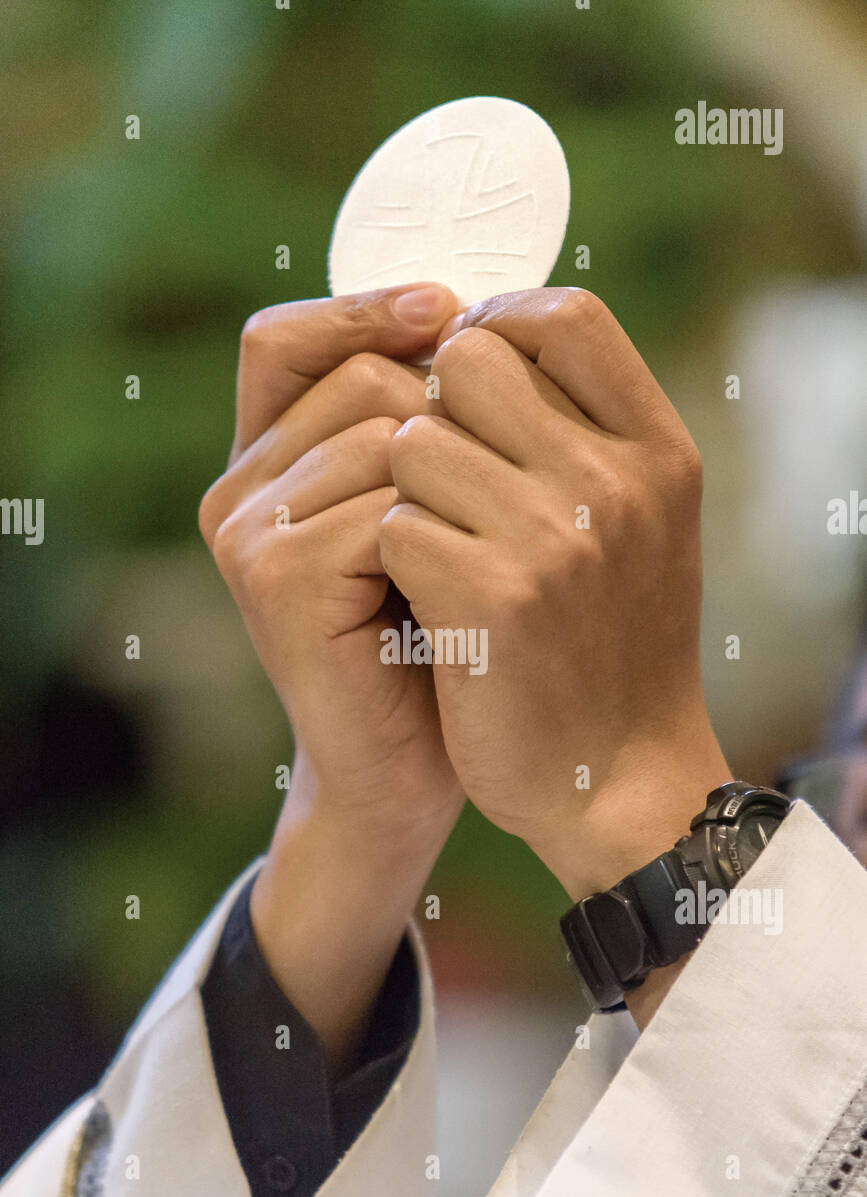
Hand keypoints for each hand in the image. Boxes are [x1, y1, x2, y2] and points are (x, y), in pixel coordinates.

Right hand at [199, 284, 463, 1067]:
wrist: (411, 768)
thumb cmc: (437, 639)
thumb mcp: (428, 514)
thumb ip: (417, 422)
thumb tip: (464, 307)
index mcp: (266, 462)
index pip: (289, 338)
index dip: (367, 310)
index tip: (454, 310)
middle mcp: (239, 488)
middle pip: (359, 375)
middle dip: (448, 417)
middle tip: (496, 495)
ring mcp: (247, 533)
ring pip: (382, 432)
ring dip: (458, 485)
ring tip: (473, 555)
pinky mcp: (274, 578)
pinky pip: (388, 502)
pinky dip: (445, 540)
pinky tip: (453, 594)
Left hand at [380, 288, 730, 910]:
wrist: (618, 781)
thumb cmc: (610, 647)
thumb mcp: (636, 526)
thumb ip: (582, 434)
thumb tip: (481, 339)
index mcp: (658, 451)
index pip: (563, 317)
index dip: (496, 326)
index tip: (463, 375)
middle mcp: (617, 481)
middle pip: (469, 360)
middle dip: (435, 409)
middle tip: (438, 478)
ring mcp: (558, 537)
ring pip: (414, 444)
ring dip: (406, 494)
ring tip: (437, 553)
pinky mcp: (492, 598)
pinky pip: (394, 525)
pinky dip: (394, 563)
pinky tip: (426, 605)